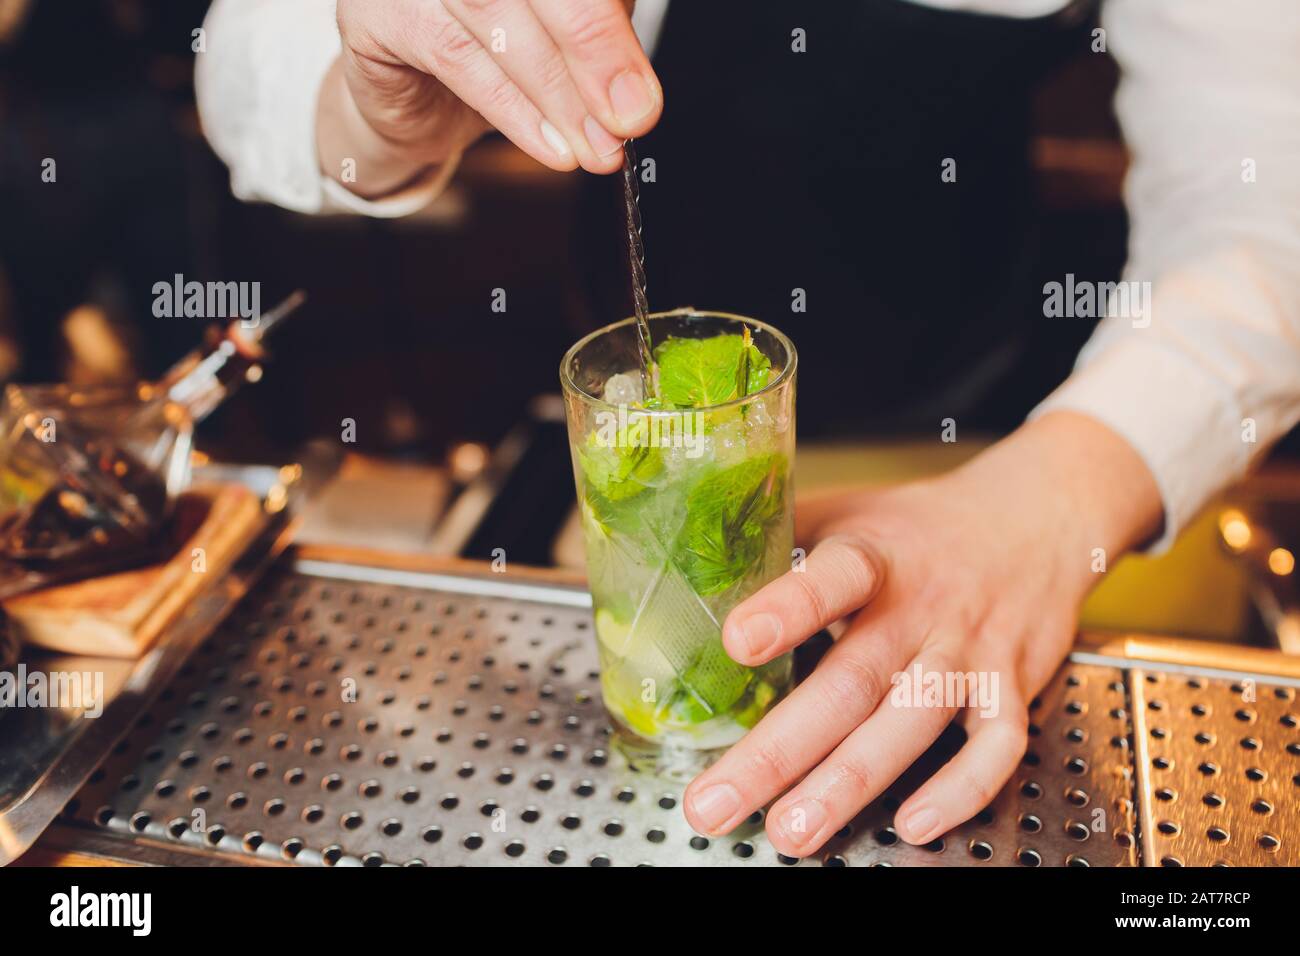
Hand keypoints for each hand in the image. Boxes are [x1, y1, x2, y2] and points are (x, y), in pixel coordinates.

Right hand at [320, 0, 662, 197]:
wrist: (413, 100)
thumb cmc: (490, 57)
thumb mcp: (560, 42)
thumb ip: (597, 42)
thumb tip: (632, 87)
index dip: (610, 28)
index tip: (641, 92)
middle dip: (591, 57)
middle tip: (626, 118)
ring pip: (497, 22)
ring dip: (556, 96)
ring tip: (591, 145)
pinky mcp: (380, 12)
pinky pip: (456, 58)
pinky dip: (512, 110)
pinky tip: (549, 144)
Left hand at [682, 411, 1161, 857]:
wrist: (1036, 517)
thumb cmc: (921, 523)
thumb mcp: (848, 509)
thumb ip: (780, 535)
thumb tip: (690, 556)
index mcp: (875, 556)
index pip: (833, 577)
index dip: (787, 608)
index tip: (736, 640)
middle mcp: (920, 608)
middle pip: (849, 682)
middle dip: (778, 750)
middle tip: (717, 800)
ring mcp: (969, 652)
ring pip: (909, 725)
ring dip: (849, 784)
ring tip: (790, 831)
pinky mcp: (1013, 687)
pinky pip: (996, 748)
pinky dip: (960, 790)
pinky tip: (913, 825)